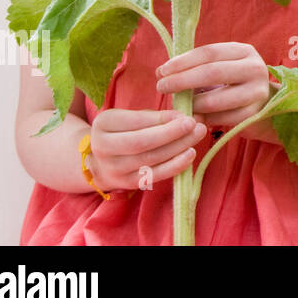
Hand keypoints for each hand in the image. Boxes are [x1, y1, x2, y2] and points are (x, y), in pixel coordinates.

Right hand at [87, 108, 207, 192]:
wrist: (101, 160)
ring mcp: (113, 169)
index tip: (184, 114)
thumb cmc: (124, 131)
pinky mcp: (126, 183)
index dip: (162, 119)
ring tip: (197, 136)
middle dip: (171, 133)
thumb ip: (154, 116)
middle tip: (195, 124)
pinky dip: (174, 166)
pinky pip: (153, 176)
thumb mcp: (130, 117)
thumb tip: (182, 117)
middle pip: (141, 143)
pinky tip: (189, 155)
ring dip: (177, 148)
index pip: (135, 121)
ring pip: (149, 160)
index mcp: (103, 124)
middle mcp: (102, 148)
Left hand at [156, 42, 271, 127]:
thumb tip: (161, 72)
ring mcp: (257, 92)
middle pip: (212, 72)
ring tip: (178, 106)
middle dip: (182, 80)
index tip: (162, 71)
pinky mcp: (253, 114)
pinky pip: (220, 119)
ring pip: (215, 100)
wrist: (262, 106)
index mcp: (244, 51)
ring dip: (191, 104)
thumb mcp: (219, 69)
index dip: (183, 61)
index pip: (209, 52)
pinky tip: (192, 118)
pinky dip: (203, 119)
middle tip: (161, 87)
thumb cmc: (232, 84)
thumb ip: (194, 68)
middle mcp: (255, 68)